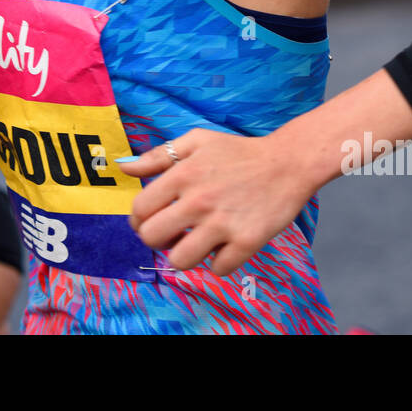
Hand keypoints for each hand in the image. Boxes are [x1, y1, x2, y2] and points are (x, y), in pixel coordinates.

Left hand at [120, 127, 314, 276]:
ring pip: (181, 261)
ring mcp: (223, 223)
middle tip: (171, 235)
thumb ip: (157, 155)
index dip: (138, 221)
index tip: (150, 221)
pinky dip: (218, 263)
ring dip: (184, 256)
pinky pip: (218, 269)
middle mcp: (198, 201)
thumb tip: (123, 166)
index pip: (139, 211)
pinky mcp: (247, 241)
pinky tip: (224, 247)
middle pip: (153, 239)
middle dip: (156, 241)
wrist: (288, 162)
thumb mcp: (196, 141)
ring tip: (195, 244)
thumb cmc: (239, 152)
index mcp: (182, 175)